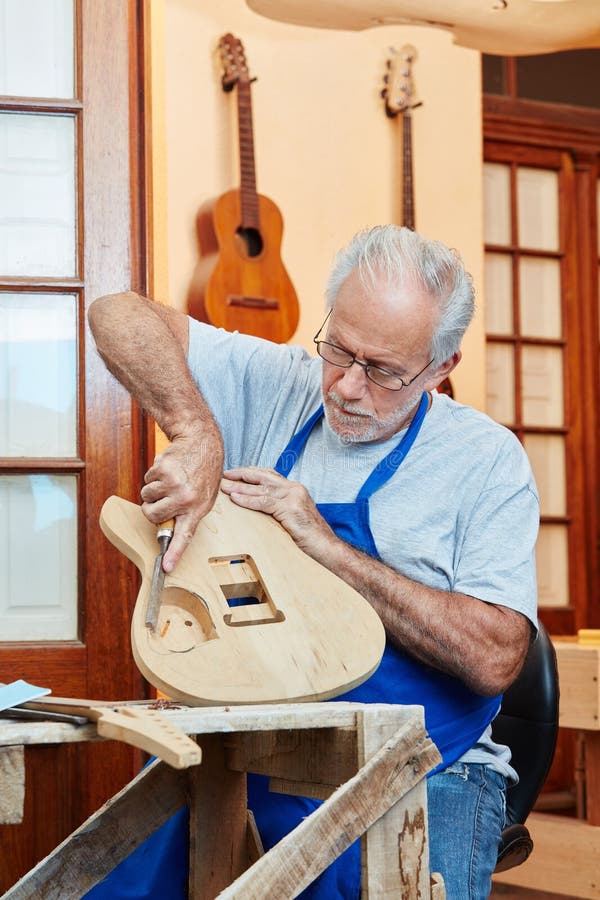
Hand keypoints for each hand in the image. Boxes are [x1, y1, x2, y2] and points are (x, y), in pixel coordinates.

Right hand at [140, 429, 223, 570]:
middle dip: (152, 508)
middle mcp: (185, 498)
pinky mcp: (163, 470)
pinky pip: (147, 481)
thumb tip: (167, 530)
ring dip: (153, 490)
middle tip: (164, 498)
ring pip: (146, 497)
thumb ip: (187, 513)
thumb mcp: (204, 497)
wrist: (201, 444)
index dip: (174, 553)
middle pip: (152, 515)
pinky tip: (168, 470)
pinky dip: (153, 477)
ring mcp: (173, 484)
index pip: (185, 535)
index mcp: (197, 508)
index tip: (165, 567)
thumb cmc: (202, 473)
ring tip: (170, 481)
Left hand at [221, 467, 336, 562]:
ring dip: (240, 487)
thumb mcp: (291, 517)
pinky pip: (264, 502)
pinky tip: (235, 498)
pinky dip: (248, 500)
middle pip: (263, 476)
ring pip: (261, 488)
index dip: (250, 473)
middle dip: (242, 474)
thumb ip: (277, 508)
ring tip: (224, 486)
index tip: (234, 473)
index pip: (269, 475)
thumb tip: (255, 508)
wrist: (327, 547)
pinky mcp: (291, 509)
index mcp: (295, 489)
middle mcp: (294, 489)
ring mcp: (293, 497)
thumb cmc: (309, 537)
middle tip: (224, 475)